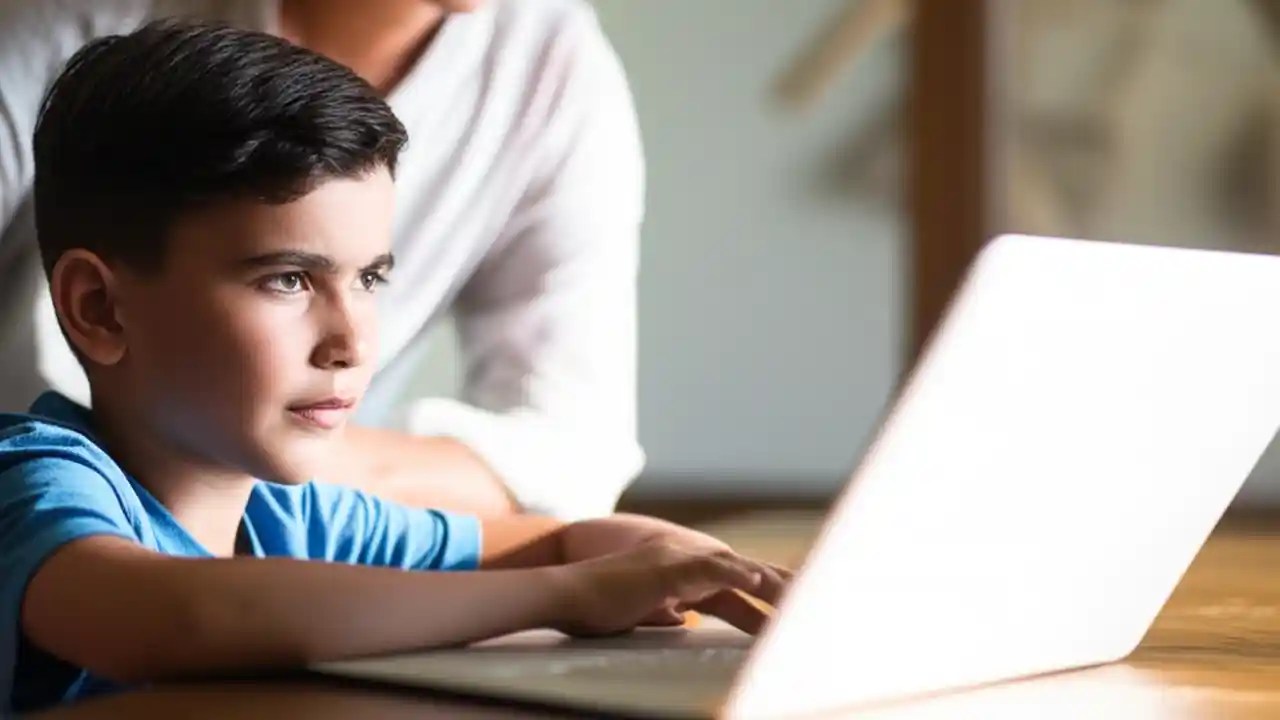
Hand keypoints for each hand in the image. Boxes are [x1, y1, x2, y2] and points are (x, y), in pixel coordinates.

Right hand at [550, 539, 790, 636]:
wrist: (567, 594)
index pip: (735, 594)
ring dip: (771, 583)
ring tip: (803, 595)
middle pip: (747, 575)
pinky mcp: (667, 567)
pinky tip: (756, 581)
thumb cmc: (596, 607)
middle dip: (782, 591)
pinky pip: (709, 569)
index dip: (764, 608)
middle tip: (819, 604)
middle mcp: (689, 563)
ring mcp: (679, 561)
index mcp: (685, 578)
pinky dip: (734, 574)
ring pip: (738, 569)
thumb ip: (664, 611)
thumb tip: (683, 620)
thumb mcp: (639, 611)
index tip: (791, 622)